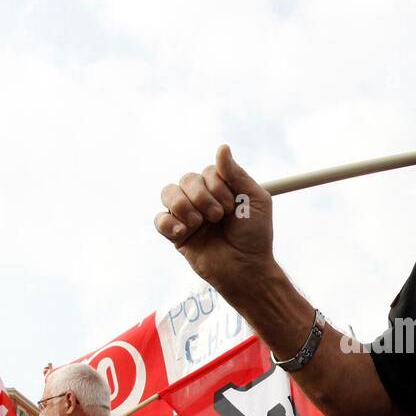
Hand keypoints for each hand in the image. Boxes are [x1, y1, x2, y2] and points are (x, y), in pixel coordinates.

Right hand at [154, 145, 274, 295]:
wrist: (247, 268)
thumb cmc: (255, 235)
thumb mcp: (255, 199)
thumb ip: (236, 173)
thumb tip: (222, 147)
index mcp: (220, 189)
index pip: (207, 172)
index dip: (217, 185)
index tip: (232, 206)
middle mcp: (201, 199)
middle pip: (186, 179)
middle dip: (202, 197)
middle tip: (218, 217)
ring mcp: (187, 216)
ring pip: (168, 193)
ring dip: (185, 206)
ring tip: (199, 224)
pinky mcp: (176, 235)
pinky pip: (159, 219)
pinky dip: (169, 223)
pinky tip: (185, 232)